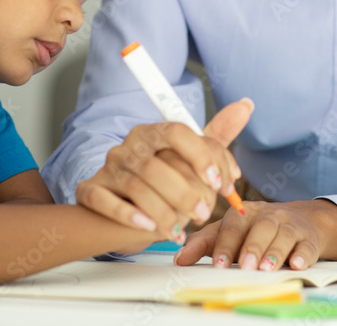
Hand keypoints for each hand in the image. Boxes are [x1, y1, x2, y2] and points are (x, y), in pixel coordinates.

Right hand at [76, 98, 253, 241]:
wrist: (121, 208)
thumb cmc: (161, 182)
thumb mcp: (191, 160)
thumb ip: (217, 138)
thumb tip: (246, 105)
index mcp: (155, 132)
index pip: (178, 132)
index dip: (202, 157)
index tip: (220, 183)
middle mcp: (130, 145)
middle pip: (158, 165)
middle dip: (186, 193)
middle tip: (203, 214)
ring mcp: (109, 167)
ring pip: (137, 187)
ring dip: (163, 212)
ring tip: (180, 229)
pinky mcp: (90, 190)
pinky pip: (105, 200)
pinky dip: (129, 215)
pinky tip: (149, 229)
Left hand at [174, 200, 336, 270]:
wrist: (302, 220)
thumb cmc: (257, 229)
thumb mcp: (231, 231)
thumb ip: (205, 243)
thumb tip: (178, 258)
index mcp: (244, 213)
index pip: (232, 224)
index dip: (225, 244)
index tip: (218, 264)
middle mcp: (268, 215)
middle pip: (260, 227)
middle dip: (251, 247)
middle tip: (244, 266)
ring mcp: (290, 225)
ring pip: (283, 235)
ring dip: (274, 252)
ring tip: (265, 269)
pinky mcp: (309, 238)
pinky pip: (307, 245)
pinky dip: (303, 255)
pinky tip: (297, 265)